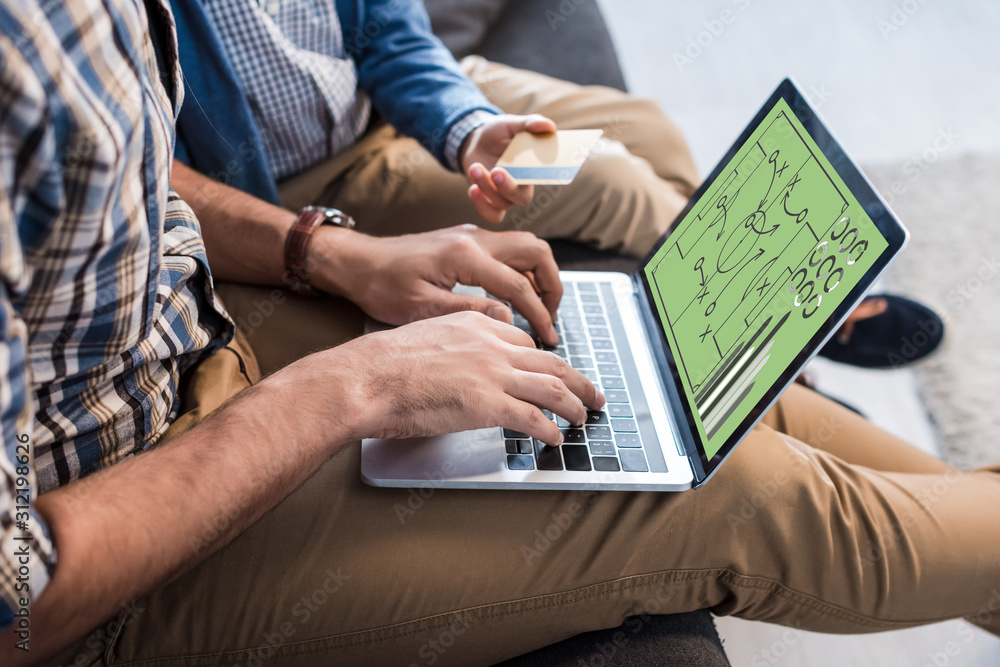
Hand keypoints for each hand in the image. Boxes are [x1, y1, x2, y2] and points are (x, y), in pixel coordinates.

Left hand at [311, 224, 562, 345]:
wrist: (358, 262)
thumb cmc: (381, 286)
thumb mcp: (422, 308)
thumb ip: (470, 312)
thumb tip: (509, 320)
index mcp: (465, 255)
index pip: (519, 285)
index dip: (539, 314)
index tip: (549, 337)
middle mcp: (475, 238)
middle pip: (536, 252)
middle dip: (552, 286)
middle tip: (551, 319)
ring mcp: (472, 236)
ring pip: (527, 247)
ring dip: (540, 277)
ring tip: (540, 310)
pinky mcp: (467, 241)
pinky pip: (509, 251)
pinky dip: (523, 272)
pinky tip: (516, 299)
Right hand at [340, 311, 604, 444]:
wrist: (366, 377)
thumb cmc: (381, 364)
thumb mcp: (424, 336)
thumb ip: (451, 346)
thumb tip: (458, 367)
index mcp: (475, 324)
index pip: (523, 342)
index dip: (543, 362)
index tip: (553, 373)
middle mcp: (491, 345)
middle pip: (550, 362)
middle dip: (578, 380)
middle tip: (593, 393)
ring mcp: (492, 374)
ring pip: (551, 388)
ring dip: (574, 405)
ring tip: (583, 418)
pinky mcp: (488, 404)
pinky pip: (533, 418)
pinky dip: (550, 430)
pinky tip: (555, 439)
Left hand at [461, 114, 556, 222]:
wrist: (474, 142)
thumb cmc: (497, 133)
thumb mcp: (512, 124)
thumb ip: (530, 123)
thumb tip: (550, 126)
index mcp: (533, 169)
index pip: (546, 178)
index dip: (546, 177)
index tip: (532, 167)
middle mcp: (522, 186)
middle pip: (522, 198)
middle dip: (508, 187)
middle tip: (496, 171)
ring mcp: (505, 196)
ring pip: (502, 203)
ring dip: (487, 186)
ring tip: (475, 167)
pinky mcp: (490, 201)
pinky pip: (491, 215)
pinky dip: (481, 206)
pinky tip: (473, 189)